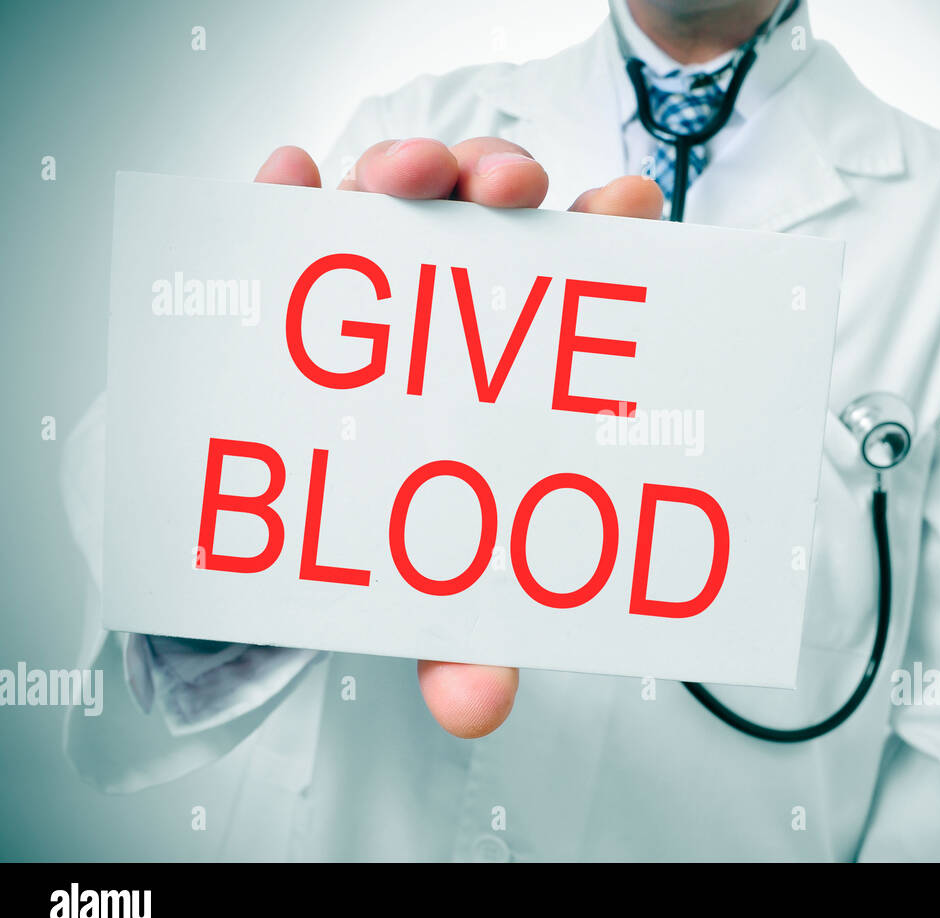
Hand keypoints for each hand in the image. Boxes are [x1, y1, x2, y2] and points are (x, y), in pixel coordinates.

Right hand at [254, 138, 662, 737]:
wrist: (324, 523)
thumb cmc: (415, 531)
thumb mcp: (449, 590)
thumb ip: (469, 638)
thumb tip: (475, 709)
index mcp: (530, 346)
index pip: (590, 265)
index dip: (616, 225)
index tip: (630, 205)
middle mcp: (465, 294)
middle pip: (498, 207)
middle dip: (505, 175)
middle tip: (506, 189)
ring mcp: (383, 274)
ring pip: (403, 192)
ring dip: (409, 166)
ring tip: (400, 180)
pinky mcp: (301, 272)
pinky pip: (295, 215)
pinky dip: (292, 191)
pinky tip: (288, 180)